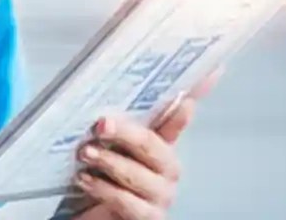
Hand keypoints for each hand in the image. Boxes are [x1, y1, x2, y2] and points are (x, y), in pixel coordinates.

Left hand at [70, 67, 223, 219]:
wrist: (94, 214)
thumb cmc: (103, 175)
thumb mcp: (109, 144)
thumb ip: (118, 121)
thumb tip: (129, 94)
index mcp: (162, 145)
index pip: (177, 119)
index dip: (186, 102)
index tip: (201, 79)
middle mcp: (168, 169)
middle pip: (152, 145)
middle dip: (125, 133)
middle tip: (100, 125)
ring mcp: (161, 195)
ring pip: (137, 175)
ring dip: (108, 162)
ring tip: (85, 153)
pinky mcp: (149, 218)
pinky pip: (127, 201)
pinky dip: (103, 189)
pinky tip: (85, 179)